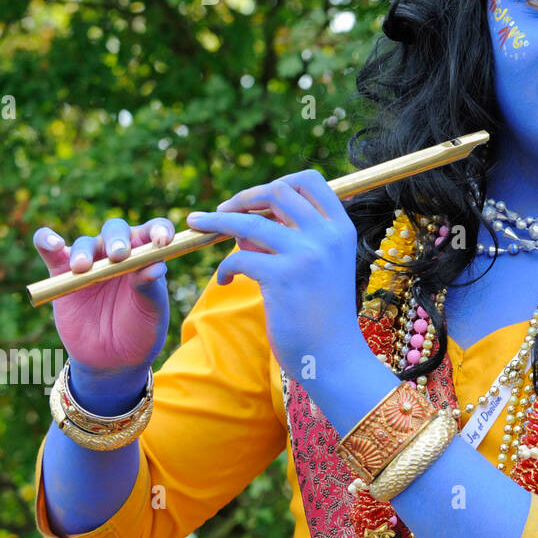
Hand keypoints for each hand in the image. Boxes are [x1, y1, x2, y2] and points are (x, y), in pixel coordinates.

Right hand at [32, 217, 175, 373]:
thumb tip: (156, 266)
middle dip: (117, 238)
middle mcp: (118, 253)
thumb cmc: (140, 330)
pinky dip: (46, 241)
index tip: (162, 239)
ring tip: (83, 268)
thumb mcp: (151, 310)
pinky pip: (50, 251)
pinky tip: (51, 244)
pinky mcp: (62, 274)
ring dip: (83, 251)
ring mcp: (90, 262)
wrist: (111, 359)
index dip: (159, 229)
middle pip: (116, 230)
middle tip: (118, 255)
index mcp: (146, 256)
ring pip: (85, 243)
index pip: (154, 231)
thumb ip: (150, 287)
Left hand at [185, 169, 366, 386]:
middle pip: (278, 191)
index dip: (279, 183)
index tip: (257, 201)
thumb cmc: (324, 314)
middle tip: (222, 211)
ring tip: (196, 225)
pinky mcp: (283, 278)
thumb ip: (290, 242)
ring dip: (216, 221)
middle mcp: (327, 235)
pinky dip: (225, 269)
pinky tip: (225, 282)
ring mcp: (306, 254)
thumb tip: (244, 231)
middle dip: (243, 198)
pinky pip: (238, 259)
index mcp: (341, 228)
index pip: (310, 181)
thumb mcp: (317, 268)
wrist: (335, 356)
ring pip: (249, 222)